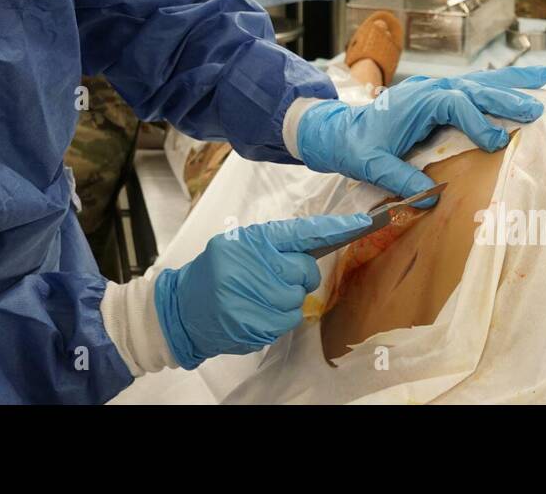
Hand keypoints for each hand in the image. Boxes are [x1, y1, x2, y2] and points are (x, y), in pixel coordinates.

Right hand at [154, 213, 371, 369]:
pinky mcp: (256, 323)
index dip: (335, 228)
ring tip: (258, 296)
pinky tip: (255, 311)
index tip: (363, 223)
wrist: (182, 309)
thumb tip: (314, 245)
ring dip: (285, 299)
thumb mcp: (238, 246)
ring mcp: (256, 296)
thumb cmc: (215, 273)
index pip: (302, 231)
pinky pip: (288, 320)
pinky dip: (277, 318)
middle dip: (298, 276)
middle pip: (305, 270)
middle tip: (273, 277)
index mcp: (253, 240)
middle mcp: (256, 265)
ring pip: (298, 298)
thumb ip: (274, 244)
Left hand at [295, 67, 545, 199]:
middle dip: (505, 96)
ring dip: (510, 80)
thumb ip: (399, 178)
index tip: (496, 140)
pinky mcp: (438, 98)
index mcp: (414, 102)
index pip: (454, 105)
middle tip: (536, 109)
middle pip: (472, 87)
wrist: (339, 132)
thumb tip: (430, 197)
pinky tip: (521, 85)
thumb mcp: (372, 165)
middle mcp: (427, 90)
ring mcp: (433, 90)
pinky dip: (497, 86)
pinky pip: (471, 88)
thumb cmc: (355, 148)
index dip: (477, 120)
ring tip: (545, 77)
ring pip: (477, 81)